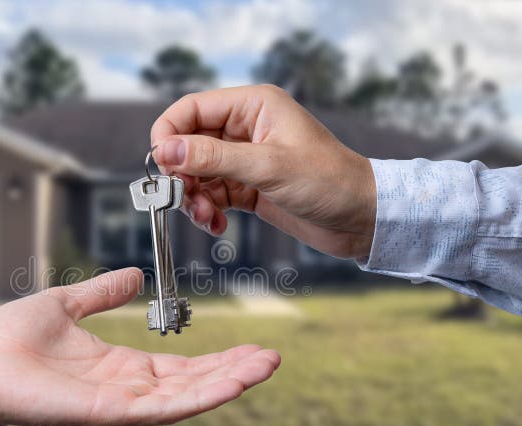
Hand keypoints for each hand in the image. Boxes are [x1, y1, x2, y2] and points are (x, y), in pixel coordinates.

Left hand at [0, 268, 279, 425]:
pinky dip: (200, 396)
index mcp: (121, 365)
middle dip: (233, 370)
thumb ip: (103, 293)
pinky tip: (230, 383)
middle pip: (193, 382)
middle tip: (272, 357)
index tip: (250, 346)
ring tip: (265, 366)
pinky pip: (163, 408)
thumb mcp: (67, 304)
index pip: (181, 365)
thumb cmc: (13, 340)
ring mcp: (121, 403)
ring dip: (228, 382)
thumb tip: (134, 276)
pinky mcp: (109, 412)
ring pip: (186, 396)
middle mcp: (127, 387)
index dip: (216, 358)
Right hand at [150, 85, 375, 258]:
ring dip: (193, 197)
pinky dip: (207, 210)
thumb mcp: (268, 167)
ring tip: (206, 217)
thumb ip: (213, 157)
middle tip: (183, 198)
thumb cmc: (330, 181)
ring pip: (197, 173)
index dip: (169, 133)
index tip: (160, 164)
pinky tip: (217, 224)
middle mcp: (245, 128)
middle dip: (182, 173)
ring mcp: (245, 159)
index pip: (192, 109)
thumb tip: (166, 150)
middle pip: (189, 144)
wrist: (361, 218)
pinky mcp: (247, 186)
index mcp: (253, 106)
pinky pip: (211, 194)